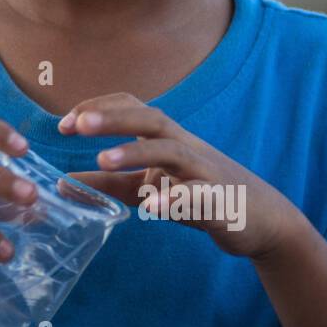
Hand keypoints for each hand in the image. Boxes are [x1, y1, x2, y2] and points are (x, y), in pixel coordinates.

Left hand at [60, 92, 304, 260]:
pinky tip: (149, 208)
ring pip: (172, 150)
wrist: (263, 219)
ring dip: (135, 151)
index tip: (64, 123)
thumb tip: (63, 182)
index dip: (99, 109)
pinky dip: (174, 199)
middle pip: (151, 118)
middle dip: (113, 117)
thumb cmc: (198, 195)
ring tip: (101, 161)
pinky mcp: (220, 201)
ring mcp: (204, 172)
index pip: (132, 107)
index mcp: (166, 138)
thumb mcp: (147, 188)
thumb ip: (109, 183)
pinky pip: (197, 195)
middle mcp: (185, 146)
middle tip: (76, 124)